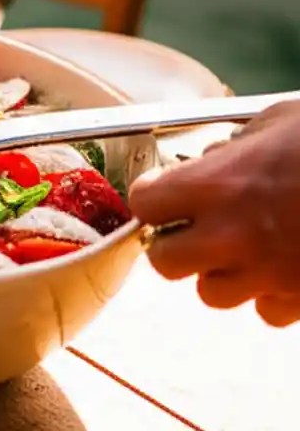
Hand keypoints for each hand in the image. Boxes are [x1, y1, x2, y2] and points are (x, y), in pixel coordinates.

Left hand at [130, 100, 299, 325]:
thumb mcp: (281, 121)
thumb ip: (237, 143)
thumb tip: (213, 157)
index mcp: (217, 185)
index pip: (144, 203)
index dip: (153, 197)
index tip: (164, 193)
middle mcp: (233, 235)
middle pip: (165, 262)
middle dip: (175, 245)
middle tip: (196, 227)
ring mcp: (269, 273)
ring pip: (212, 294)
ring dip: (222, 271)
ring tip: (248, 246)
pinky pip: (266, 310)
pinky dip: (271, 293)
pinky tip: (287, 265)